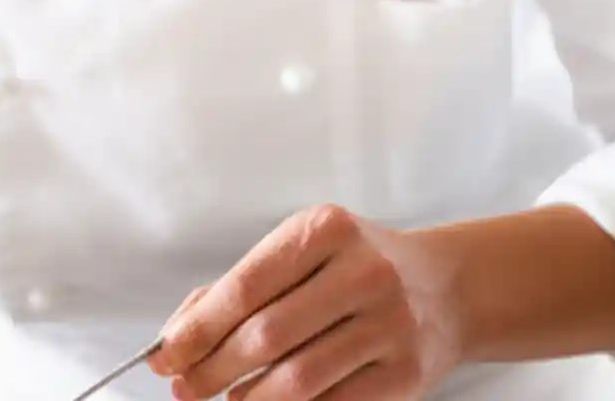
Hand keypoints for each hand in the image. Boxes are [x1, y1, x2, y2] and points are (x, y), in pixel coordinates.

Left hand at [150, 204, 461, 400]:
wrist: (448, 286)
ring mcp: (390, 324)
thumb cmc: (355, 266)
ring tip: (223, 400)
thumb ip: (239, 286)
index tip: (165, 354)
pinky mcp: (406, 373)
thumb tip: (176, 337)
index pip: (246, 285)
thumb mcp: (303, 252)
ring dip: (247, 399)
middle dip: (212, 368)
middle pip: (267, 335)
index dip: (198, 327)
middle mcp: (363, 272)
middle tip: (183, 387)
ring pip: (298, 379)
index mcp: (326, 229)